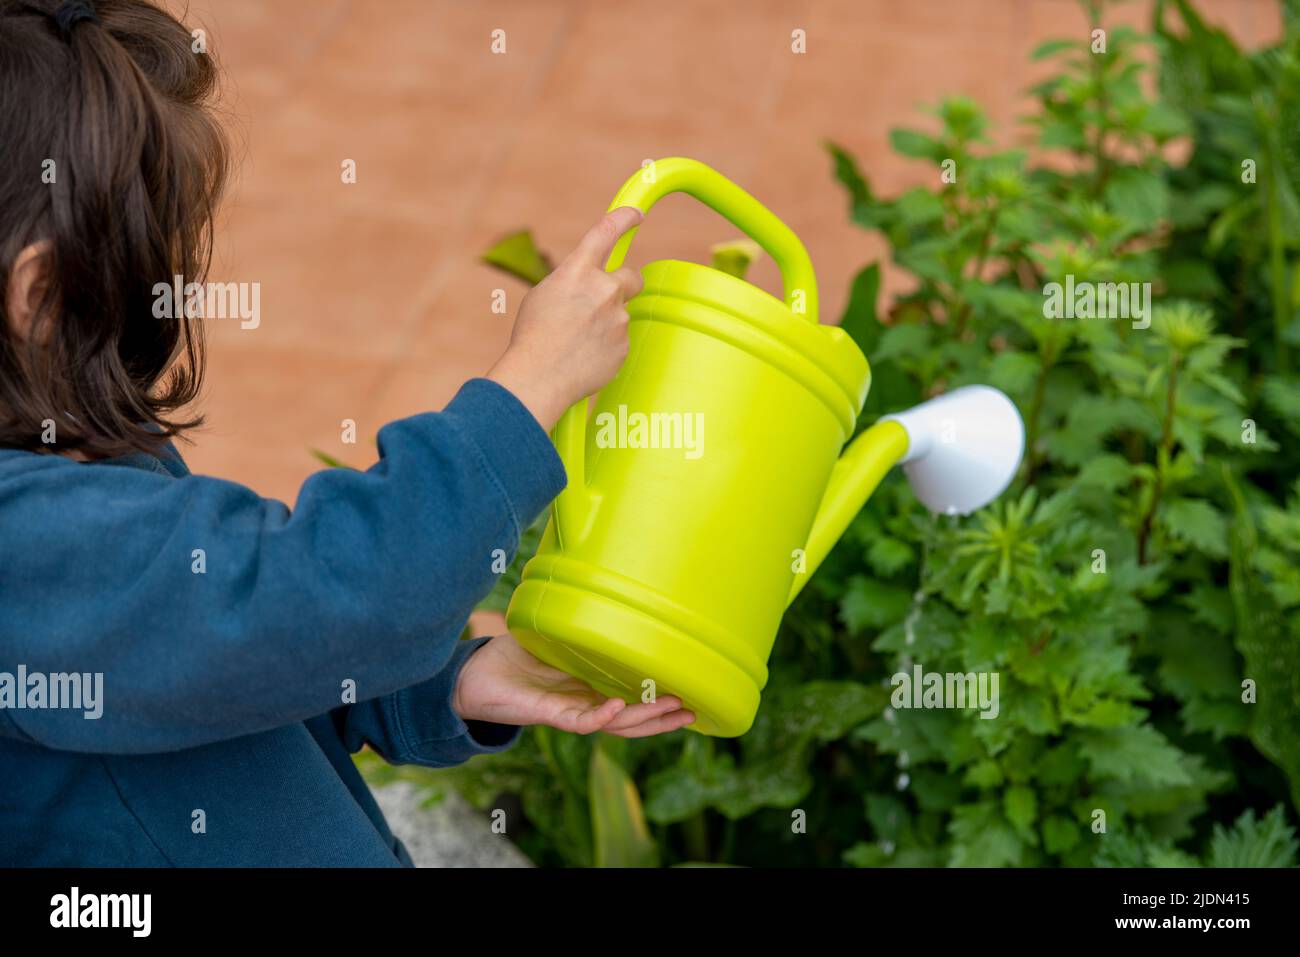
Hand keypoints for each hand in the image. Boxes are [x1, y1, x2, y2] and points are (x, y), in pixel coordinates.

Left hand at [453, 633, 695, 737]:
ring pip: (616, 725)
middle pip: (633, 719)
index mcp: (591, 687)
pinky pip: (581, 720)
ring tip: (676, 708)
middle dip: (666, 716)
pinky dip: (602, 715)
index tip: (693, 691)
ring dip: (646, 718)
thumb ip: (580, 616)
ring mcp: (569, 711)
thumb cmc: (513, 653)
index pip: (633, 699)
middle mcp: (585, 703)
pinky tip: (619, 705)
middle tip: (698, 708)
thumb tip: (605, 578)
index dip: (661, 699)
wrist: (472, 675)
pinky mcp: (548, 714)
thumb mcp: (555, 630)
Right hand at [487, 207, 644, 430]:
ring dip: (606, 323)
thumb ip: (573, 283)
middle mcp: (604, 290)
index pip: (607, 231)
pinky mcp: (624, 346)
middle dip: (624, 284)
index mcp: (578, 271)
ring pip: (621, 314)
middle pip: (632, 276)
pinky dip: (606, 347)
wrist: (540, 377)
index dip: (624, 218)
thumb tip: (589, 287)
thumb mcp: (544, 295)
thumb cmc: (533, 336)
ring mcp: (618, 319)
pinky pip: (619, 341)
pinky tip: (584, 357)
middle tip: (606, 299)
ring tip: (578, 341)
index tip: (635, 215)